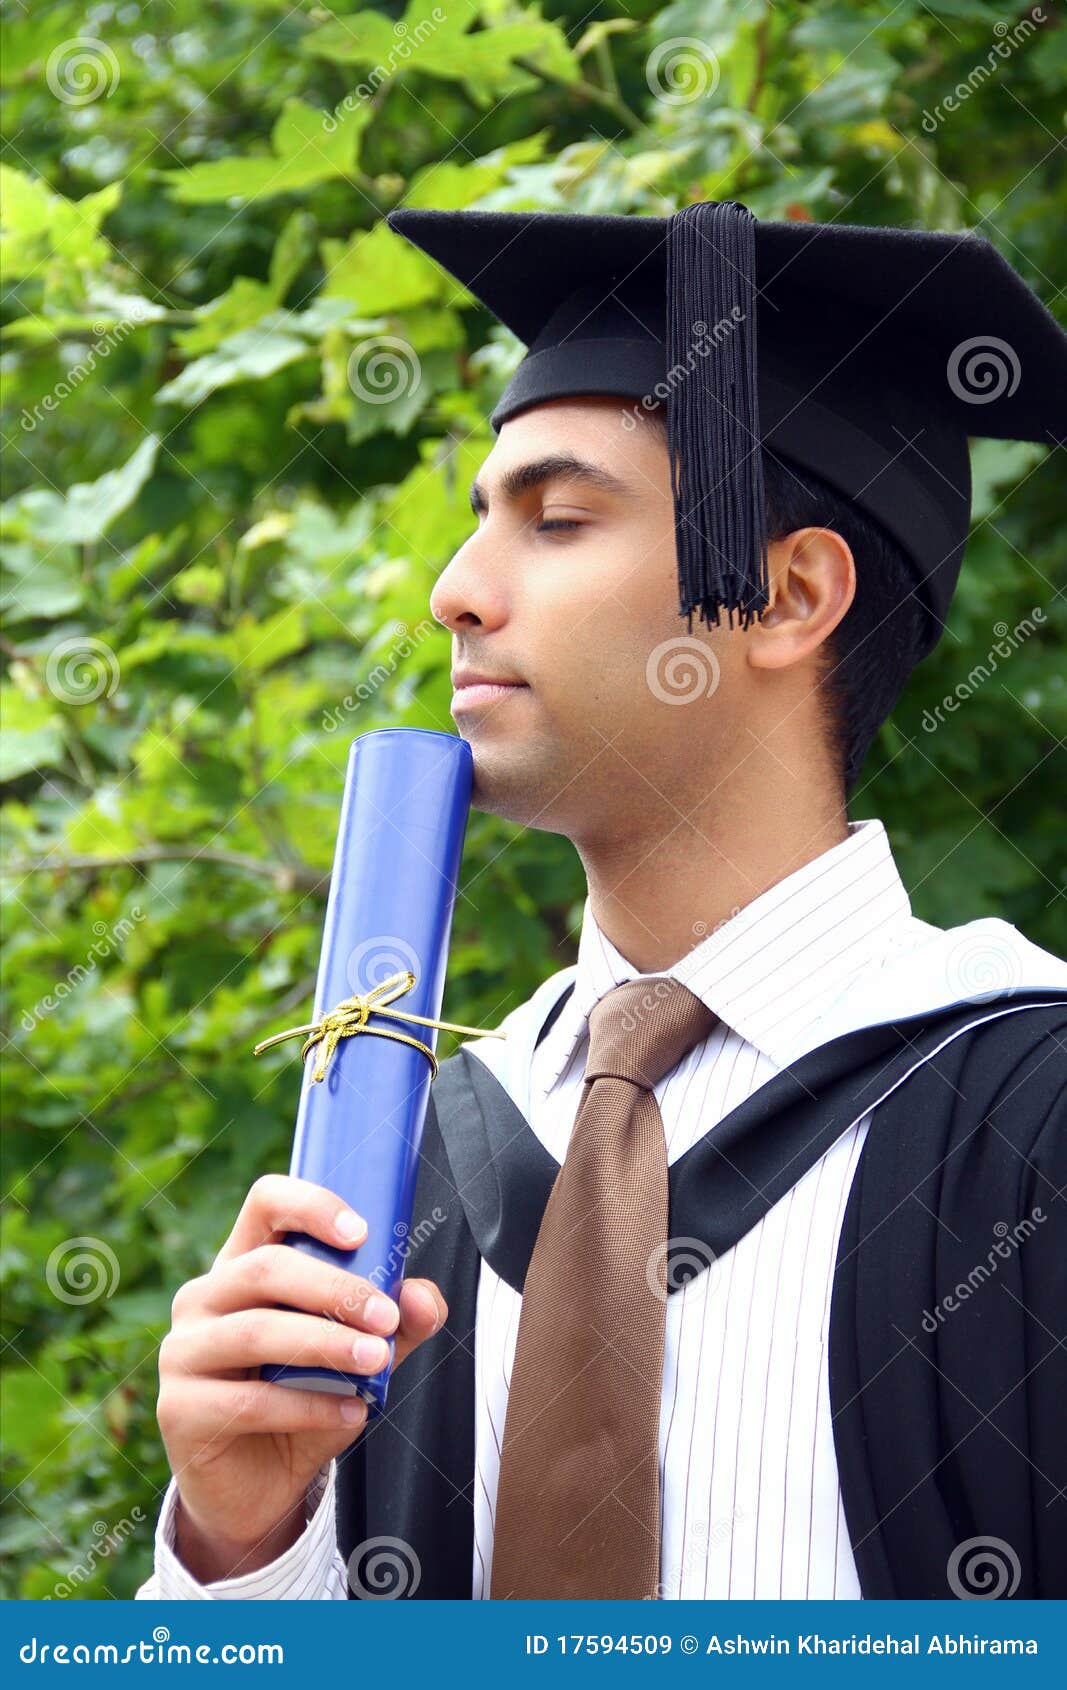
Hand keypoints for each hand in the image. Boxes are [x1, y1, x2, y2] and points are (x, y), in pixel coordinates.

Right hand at [155, 1173, 446, 1582]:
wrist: (257, 1488)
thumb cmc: (304, 1400)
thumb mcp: (357, 1355)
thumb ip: (395, 1323)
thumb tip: (422, 1298)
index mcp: (244, 1264)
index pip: (265, 1204)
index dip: (310, 1206)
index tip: (361, 1232)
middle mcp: (204, 1297)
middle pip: (265, 1268)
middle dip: (334, 1289)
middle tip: (387, 1317)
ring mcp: (182, 1352)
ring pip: (256, 1331)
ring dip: (325, 1344)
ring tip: (376, 1361)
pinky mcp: (179, 1409)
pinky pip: (249, 1402)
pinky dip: (309, 1408)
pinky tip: (352, 1415)